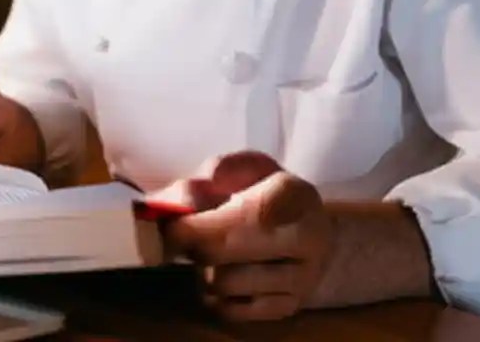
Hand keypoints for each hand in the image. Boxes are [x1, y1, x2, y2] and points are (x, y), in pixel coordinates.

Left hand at [160, 152, 333, 321]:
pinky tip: (222, 274)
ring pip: (224, 285)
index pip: (239, 217)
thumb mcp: (239, 169)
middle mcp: (308, 239)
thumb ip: (206, 178)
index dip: (196, 225)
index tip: (171, 225)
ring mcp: (302, 278)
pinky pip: (231, 311)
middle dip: (193, 245)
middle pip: (223, 252)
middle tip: (183, 238)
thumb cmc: (265, 190)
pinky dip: (215, 296)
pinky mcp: (289, 307)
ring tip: (208, 255)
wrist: (309, 224)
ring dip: (203, 270)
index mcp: (294, 194)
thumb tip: (179, 202)